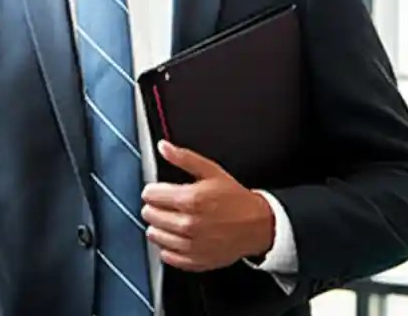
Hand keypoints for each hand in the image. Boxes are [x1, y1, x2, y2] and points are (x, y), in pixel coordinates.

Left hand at [140, 140, 274, 272]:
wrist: (258, 225)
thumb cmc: (235, 199)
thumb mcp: (211, 171)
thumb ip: (184, 158)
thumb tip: (163, 147)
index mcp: (190, 199)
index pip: (150, 195)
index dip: (153, 190)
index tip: (159, 191)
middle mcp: (189, 224)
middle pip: (149, 215)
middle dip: (154, 207)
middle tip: (167, 205)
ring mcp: (191, 244)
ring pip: (154, 235)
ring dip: (158, 227)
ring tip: (171, 220)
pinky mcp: (195, 260)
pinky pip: (167, 256)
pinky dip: (168, 247)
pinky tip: (176, 237)